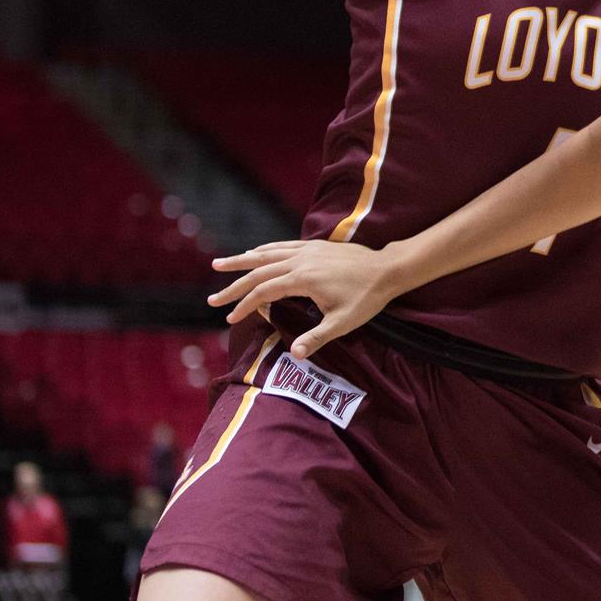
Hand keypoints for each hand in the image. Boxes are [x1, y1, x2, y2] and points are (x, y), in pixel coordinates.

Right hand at [208, 240, 399, 357]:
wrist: (388, 269)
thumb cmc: (367, 299)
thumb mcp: (343, 323)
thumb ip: (316, 337)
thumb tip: (293, 354)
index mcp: (303, 279)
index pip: (264, 292)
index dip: (244, 306)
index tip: (229, 319)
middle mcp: (300, 260)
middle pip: (258, 272)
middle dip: (233, 286)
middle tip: (212, 300)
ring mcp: (307, 250)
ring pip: (266, 254)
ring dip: (241, 261)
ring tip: (218, 264)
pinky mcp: (315, 245)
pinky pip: (282, 245)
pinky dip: (264, 250)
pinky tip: (254, 253)